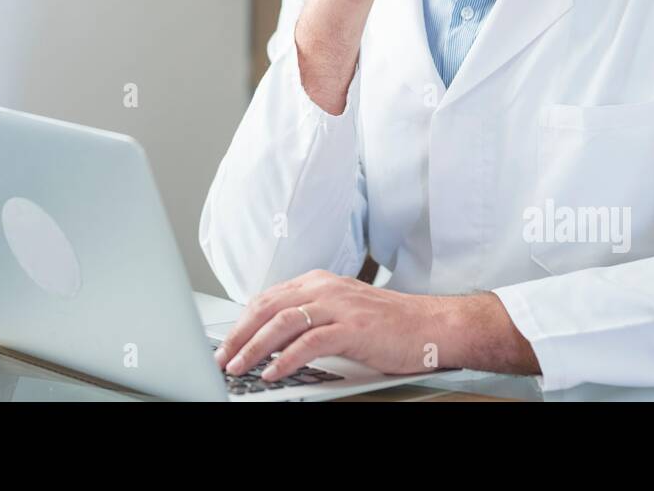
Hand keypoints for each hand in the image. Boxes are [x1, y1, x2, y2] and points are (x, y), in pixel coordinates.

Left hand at [213, 270, 451, 380]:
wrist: (431, 325)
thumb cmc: (389, 323)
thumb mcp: (342, 309)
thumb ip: (311, 315)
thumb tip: (273, 338)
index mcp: (319, 281)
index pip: (268, 298)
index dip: (242, 321)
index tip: (226, 342)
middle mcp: (325, 287)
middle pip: (268, 307)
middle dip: (239, 335)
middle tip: (222, 358)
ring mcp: (339, 305)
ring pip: (283, 322)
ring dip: (255, 347)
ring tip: (239, 366)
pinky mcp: (353, 327)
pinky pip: (310, 342)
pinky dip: (286, 359)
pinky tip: (274, 372)